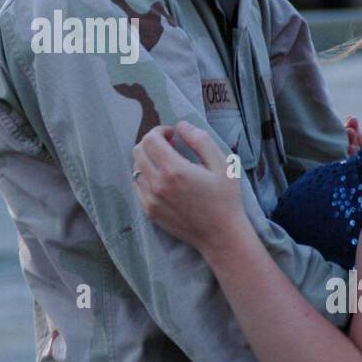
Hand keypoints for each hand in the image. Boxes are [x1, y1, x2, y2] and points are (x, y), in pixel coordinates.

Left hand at [132, 121, 249, 257]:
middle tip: (170, 147)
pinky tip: (163, 180)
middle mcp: (157, 184)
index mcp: (174, 170)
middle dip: (152, 143)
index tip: (173, 135)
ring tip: (167, 164)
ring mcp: (150, 200)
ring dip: (148, 160)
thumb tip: (180, 125)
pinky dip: (146, 177)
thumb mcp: (221, 164)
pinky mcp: (149, 212)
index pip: (150, 140)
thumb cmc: (225, 198)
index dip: (160, 131)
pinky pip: (138, 186)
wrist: (221, 236)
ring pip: (136, 169)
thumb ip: (200, 140)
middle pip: (138, 151)